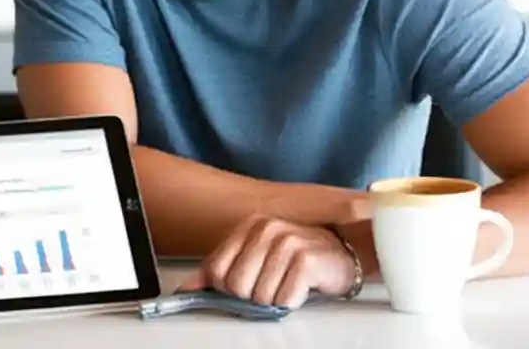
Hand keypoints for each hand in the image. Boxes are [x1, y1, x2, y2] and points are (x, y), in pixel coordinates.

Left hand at [178, 215, 354, 308]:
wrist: (343, 253)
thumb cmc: (298, 257)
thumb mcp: (253, 257)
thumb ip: (218, 270)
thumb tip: (185, 289)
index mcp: (249, 225)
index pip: (215, 270)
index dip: (226, 289)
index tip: (242, 288)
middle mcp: (267, 229)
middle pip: (236, 286)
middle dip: (252, 296)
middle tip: (271, 285)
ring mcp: (288, 241)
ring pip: (260, 296)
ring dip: (274, 300)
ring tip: (287, 284)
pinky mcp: (306, 259)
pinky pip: (284, 299)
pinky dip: (291, 302)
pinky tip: (300, 288)